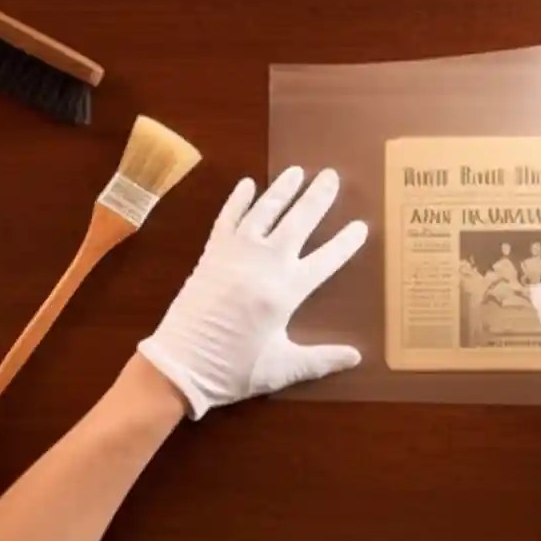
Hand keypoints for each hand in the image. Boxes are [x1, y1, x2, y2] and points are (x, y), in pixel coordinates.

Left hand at [138, 167, 367, 418]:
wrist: (179, 366)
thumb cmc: (232, 369)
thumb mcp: (281, 369)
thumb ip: (320, 360)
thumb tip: (356, 357)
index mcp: (285, 292)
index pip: (325, 260)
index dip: (345, 243)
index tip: (362, 226)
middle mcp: (263, 264)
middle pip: (297, 223)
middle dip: (317, 199)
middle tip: (332, 176)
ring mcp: (235, 254)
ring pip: (264, 212)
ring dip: (282, 190)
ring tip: (298, 171)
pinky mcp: (211, 254)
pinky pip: (227, 219)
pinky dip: (238, 200)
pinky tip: (248, 184)